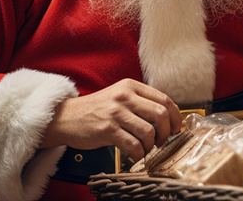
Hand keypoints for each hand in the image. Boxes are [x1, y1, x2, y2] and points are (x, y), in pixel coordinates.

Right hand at [39, 78, 181, 160]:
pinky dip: (139, 154)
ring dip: (151, 145)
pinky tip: (135, 155)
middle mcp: (125, 96)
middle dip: (166, 132)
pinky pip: (134, 145)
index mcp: (131, 86)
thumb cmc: (95, 110)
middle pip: (160, 114)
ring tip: (145, 148)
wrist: (66, 118)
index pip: (164, 99)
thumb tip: (166, 116)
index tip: (176, 128)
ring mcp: (116, 113)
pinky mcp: (107, 130)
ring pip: (149, 131)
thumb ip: (140, 101)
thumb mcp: (118, 96)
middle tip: (161, 141)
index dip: (175, 117)